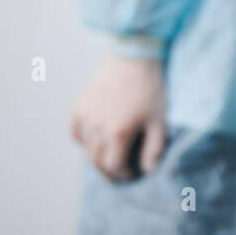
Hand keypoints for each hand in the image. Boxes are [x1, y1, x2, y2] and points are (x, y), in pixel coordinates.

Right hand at [70, 54, 167, 179]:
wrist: (133, 60)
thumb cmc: (151, 90)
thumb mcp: (160, 121)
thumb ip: (154, 148)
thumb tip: (148, 171)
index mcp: (118, 132)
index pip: (113, 166)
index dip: (123, 174)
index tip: (133, 174)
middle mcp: (97, 127)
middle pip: (96, 161)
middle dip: (108, 171)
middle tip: (118, 174)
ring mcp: (84, 116)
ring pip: (85, 148)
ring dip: (96, 157)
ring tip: (109, 158)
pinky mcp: (78, 106)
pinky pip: (75, 133)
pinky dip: (84, 141)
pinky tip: (96, 142)